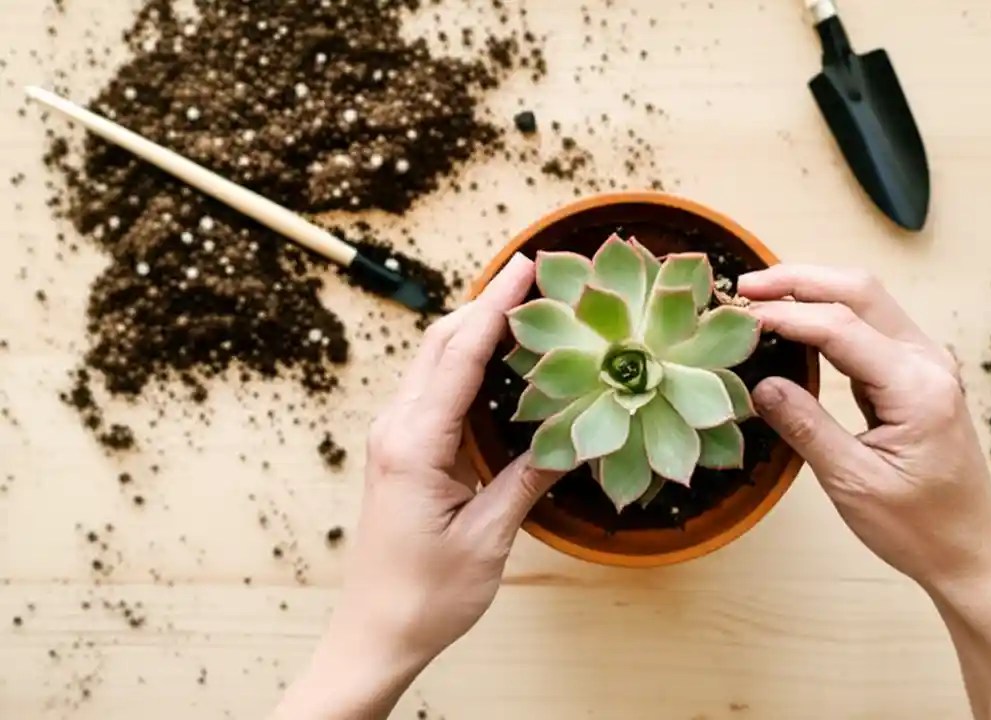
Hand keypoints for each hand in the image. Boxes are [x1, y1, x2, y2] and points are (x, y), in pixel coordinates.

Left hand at [274, 254, 559, 718]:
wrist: (375, 633)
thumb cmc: (426, 595)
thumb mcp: (490, 538)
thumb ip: (528, 479)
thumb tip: (573, 435)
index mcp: (415, 444)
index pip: (460, 357)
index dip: (496, 307)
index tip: (526, 267)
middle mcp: (397, 429)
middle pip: (440, 343)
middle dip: (485, 303)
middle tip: (533, 274)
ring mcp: (394, 438)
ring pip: (434, 362)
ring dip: (475, 328)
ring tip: (524, 306)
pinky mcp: (401, 452)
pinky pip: (434, 389)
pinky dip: (466, 362)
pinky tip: (501, 363)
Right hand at [738, 265, 990, 595]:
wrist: (972, 555)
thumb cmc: (919, 530)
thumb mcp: (853, 483)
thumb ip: (806, 427)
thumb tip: (760, 384)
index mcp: (917, 387)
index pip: (840, 327)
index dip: (784, 315)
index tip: (736, 315)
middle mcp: (929, 362)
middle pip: (860, 292)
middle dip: (800, 280)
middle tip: (744, 287)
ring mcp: (927, 365)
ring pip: (868, 303)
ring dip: (815, 293)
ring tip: (760, 299)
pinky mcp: (918, 377)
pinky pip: (871, 330)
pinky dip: (830, 318)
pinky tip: (795, 326)